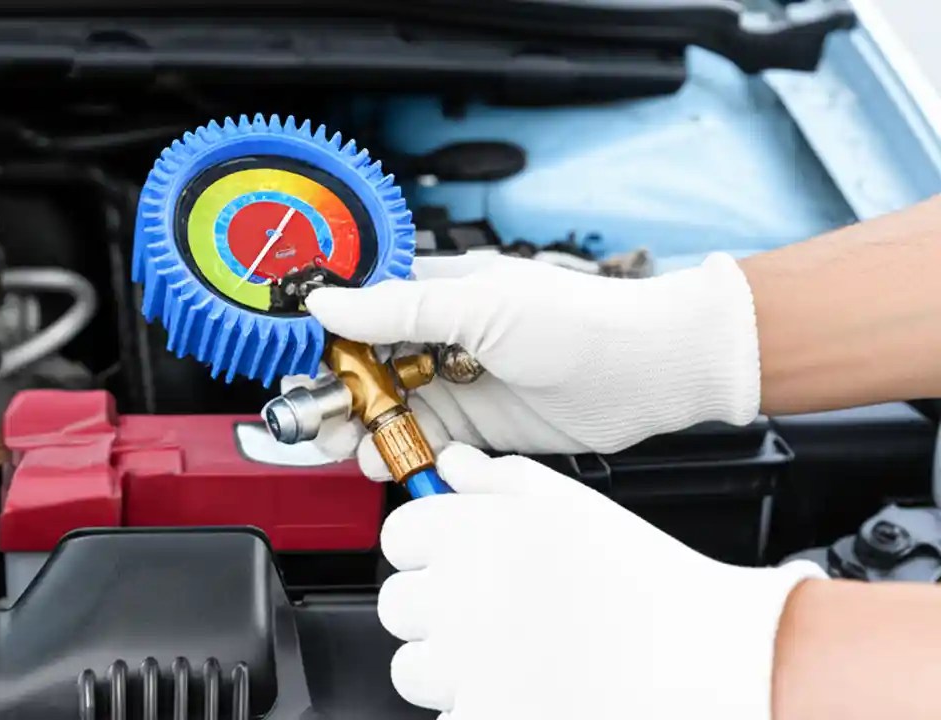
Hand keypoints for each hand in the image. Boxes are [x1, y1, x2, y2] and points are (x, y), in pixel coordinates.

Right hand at [291, 251, 760, 479]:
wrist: (649, 373)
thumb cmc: (579, 321)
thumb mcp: (481, 306)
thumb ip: (400, 308)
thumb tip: (326, 302)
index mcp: (435, 295)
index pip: (358, 314)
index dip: (322, 341)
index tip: (297, 367)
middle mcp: (438, 337)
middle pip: (363, 369)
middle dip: (334, 395)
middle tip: (312, 419)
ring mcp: (456, 384)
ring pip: (387, 411)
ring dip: (360, 430)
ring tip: (345, 446)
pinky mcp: (476, 427)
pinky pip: (421, 443)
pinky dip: (397, 454)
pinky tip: (385, 460)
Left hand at [379, 444, 824, 719]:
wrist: (705, 660)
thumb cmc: (646, 580)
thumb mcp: (571, 502)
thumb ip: (496, 477)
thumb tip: (447, 464)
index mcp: (466, 533)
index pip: (399, 536)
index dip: (428, 548)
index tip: (455, 558)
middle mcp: (452, 596)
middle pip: (398, 604)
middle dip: (436, 610)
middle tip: (493, 614)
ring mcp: (461, 668)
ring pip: (413, 669)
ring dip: (448, 668)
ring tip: (513, 658)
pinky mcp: (480, 719)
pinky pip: (447, 718)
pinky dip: (476, 711)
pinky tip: (525, 693)